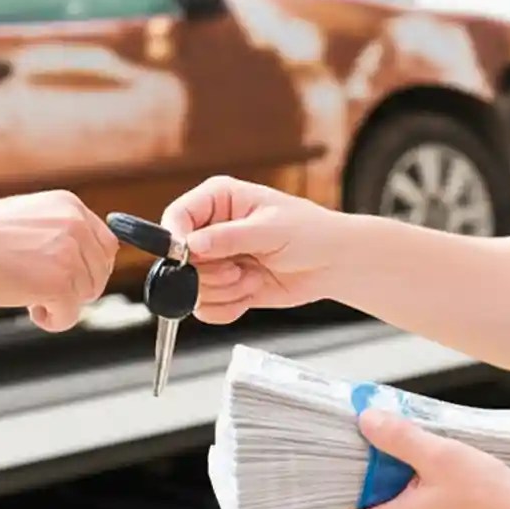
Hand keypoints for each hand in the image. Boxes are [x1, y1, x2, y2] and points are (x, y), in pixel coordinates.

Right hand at [0, 190, 117, 331]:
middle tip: (41, 289)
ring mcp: (69, 254)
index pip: (105, 244)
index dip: (88, 268)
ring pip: (86, 295)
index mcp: (69, 205)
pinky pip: (72, 315)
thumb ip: (59, 234)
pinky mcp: (59, 284)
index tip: (68, 278)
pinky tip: (32, 311)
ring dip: (61, 303)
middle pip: (100, 273)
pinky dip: (54, 321)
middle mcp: (75, 225)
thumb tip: (84, 263)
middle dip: (76, 288)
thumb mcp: (28, 220)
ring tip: (28, 295)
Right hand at [160, 176, 347, 323]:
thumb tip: (192, 243)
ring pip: (192, 288)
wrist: (332, 264)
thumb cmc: (311, 233)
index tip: (189, 257)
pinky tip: (251, 292)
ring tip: (253, 277)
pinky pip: (206, 308)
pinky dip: (229, 307)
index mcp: (218, 199)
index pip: (177, 217)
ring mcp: (216, 260)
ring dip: (225, 291)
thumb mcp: (270, 230)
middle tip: (239, 269)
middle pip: (179, 259)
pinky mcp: (224, 287)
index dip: (177, 240)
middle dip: (210, 273)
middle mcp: (211, 229)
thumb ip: (229, 237)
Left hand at [330, 410, 509, 508]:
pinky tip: (453, 491)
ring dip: (408, 497)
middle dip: (381, 487)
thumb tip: (367, 421)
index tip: (354, 468)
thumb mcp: (442, 456)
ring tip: (432, 470)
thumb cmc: (494, 500)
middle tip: (400, 456)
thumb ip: (399, 438)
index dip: (343, 494)